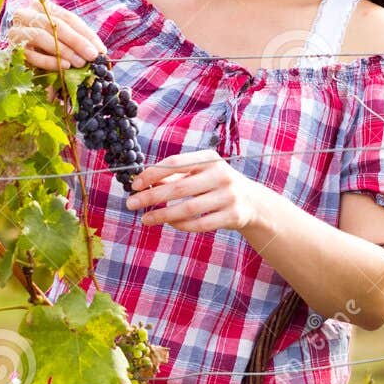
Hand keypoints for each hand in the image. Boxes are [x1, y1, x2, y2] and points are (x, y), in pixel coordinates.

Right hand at [5, 1, 102, 70]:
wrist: (14, 59)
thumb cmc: (44, 48)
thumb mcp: (62, 40)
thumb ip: (77, 40)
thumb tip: (100, 51)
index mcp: (42, 7)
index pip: (69, 18)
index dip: (86, 34)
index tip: (100, 49)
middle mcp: (27, 14)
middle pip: (55, 25)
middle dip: (77, 42)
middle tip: (92, 56)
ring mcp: (16, 30)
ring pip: (42, 36)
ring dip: (63, 51)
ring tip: (79, 63)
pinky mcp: (11, 48)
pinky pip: (31, 54)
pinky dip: (49, 61)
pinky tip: (63, 67)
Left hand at [124, 149, 269, 234]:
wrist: (252, 202)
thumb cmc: (215, 185)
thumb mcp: (199, 173)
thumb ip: (174, 176)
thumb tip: (142, 182)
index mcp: (209, 158)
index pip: (175, 162)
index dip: (152, 173)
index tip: (135, 184)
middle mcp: (221, 174)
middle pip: (179, 187)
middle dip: (151, 197)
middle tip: (131, 204)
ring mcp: (228, 196)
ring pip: (188, 208)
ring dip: (162, 215)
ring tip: (145, 219)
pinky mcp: (233, 216)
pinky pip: (200, 224)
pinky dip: (181, 225)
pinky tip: (169, 224)